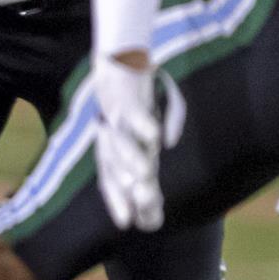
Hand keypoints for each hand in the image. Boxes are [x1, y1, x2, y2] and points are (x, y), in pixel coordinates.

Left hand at [92, 53, 182, 231]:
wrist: (116, 55)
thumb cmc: (135, 91)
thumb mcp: (149, 115)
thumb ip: (163, 127)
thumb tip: (166, 143)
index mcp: (115, 145)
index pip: (114, 178)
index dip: (125, 201)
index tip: (144, 224)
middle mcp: (112, 135)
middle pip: (117, 166)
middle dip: (129, 190)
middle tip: (142, 212)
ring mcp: (117, 116)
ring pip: (122, 142)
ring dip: (133, 160)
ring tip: (145, 179)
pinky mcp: (126, 96)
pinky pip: (134, 112)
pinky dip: (143, 125)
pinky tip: (156, 139)